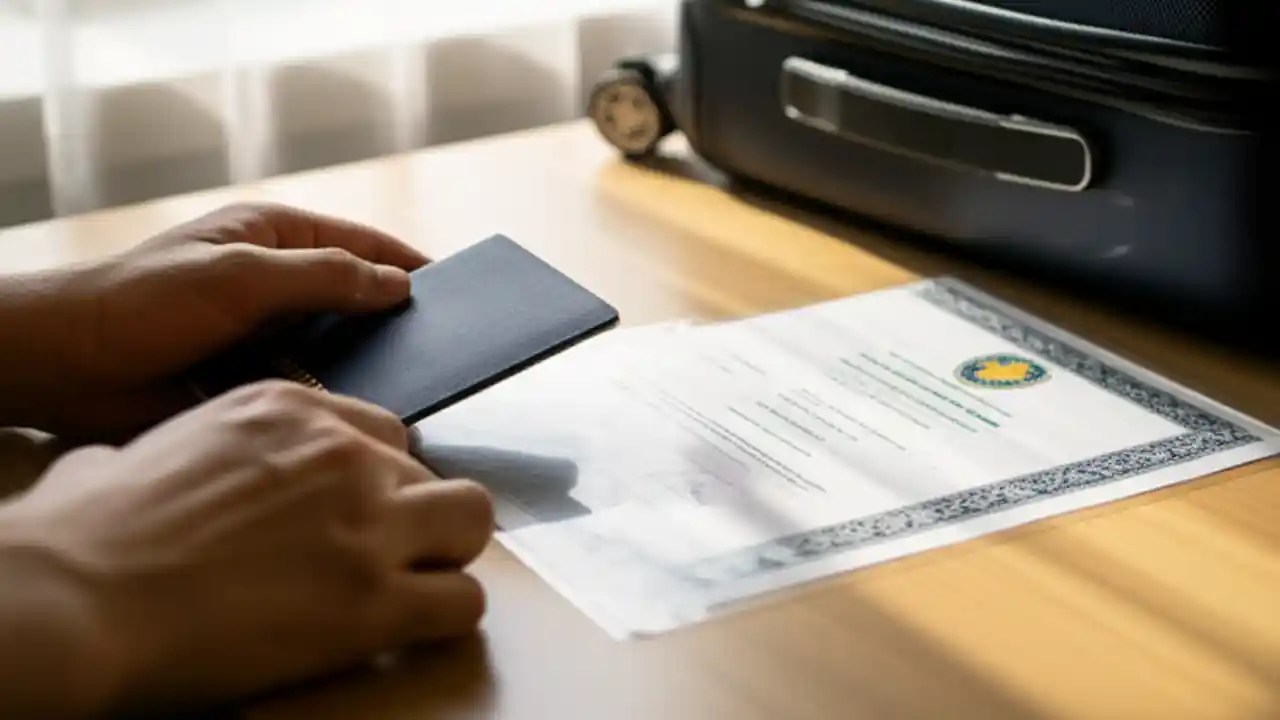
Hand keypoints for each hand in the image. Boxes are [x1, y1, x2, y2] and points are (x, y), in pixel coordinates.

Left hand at [0, 203, 428, 437]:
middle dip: (400, 325)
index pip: (364, 245)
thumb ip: (324, 277)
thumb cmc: (144, 301)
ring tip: (425, 394)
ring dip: (371, 371)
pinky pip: (312, 392)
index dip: (413, 265)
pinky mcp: (254, 386)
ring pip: (339, 353)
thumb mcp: (243, 276)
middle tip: (457, 353)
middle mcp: (278, 287)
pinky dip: (338, 406)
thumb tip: (400, 284)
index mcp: (276, 240)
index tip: (466, 292)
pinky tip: (370, 426)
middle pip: (358, 301)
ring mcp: (268, 338)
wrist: (66, 368)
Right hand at [0, 380, 492, 717]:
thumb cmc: (84, 534)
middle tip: (381, 555)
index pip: (382, 430)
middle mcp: (342, 454)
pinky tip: (414, 627)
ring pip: (472, 517)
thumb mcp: (128, 454)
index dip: (375, 477)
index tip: (360, 509)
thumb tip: (118, 469)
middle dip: (412, 515)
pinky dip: (447, 616)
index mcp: (287, 410)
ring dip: (448, 552)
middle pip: (429, 471)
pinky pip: (463, 600)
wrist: (78, 597)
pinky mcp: (375, 600)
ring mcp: (367, 523)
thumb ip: (166, 452)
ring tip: (412, 585)